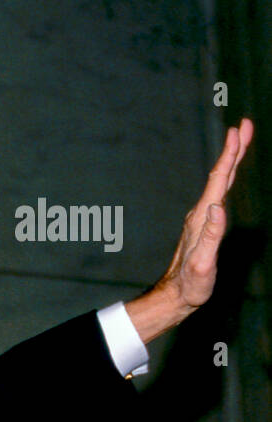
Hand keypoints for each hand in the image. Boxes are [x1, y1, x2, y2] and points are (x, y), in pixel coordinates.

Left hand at [126, 118, 253, 343]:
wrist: (176, 295)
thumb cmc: (191, 283)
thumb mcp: (203, 261)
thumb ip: (211, 235)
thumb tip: (218, 207)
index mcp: (202, 218)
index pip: (219, 180)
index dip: (230, 155)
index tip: (238, 130)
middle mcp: (201, 213)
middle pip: (220, 175)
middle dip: (233, 149)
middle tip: (244, 125)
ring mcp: (202, 218)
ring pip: (220, 182)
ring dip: (231, 160)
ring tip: (240, 141)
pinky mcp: (204, 225)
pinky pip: (219, 194)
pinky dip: (227, 178)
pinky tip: (229, 176)